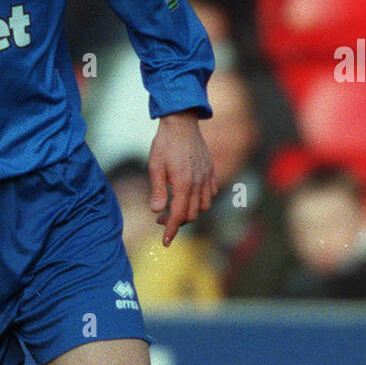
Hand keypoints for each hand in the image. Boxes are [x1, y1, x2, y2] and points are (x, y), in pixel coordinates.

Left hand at [148, 109, 216, 246]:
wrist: (181, 122)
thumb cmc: (165, 143)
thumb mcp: (155, 166)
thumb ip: (157, 190)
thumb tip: (156, 211)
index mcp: (184, 183)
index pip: (179, 215)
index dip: (172, 230)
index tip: (166, 242)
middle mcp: (198, 183)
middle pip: (191, 214)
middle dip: (177, 222)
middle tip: (161, 219)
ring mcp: (207, 176)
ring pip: (203, 206)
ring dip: (190, 212)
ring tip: (174, 207)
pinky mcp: (211, 170)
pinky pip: (211, 193)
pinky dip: (201, 200)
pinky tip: (189, 195)